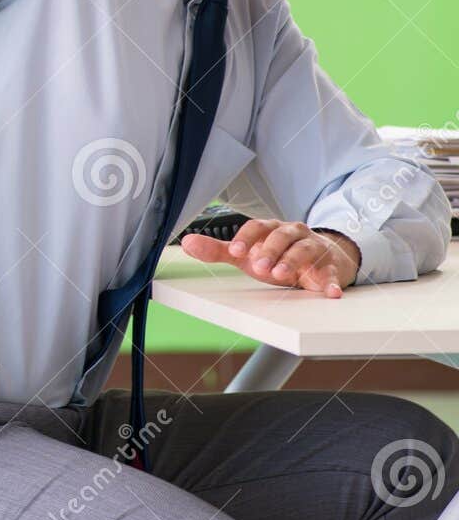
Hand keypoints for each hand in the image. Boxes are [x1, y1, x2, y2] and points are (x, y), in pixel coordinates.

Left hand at [180, 218, 360, 297]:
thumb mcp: (248, 253)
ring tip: (283, 275)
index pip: (257, 227)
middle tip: (260, 267)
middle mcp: (293, 234)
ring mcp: (314, 248)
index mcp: (271, 229)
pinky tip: (329, 292)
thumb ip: (218, 250)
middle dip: (270, 251)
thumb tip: (186, 243)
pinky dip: (332, 283)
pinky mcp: (332, 267)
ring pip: (305, 250)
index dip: (245, 238)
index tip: (235, 252)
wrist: (321, 258)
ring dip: (294, 262)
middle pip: (282, 237)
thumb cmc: (278, 255)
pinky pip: (333, 274)